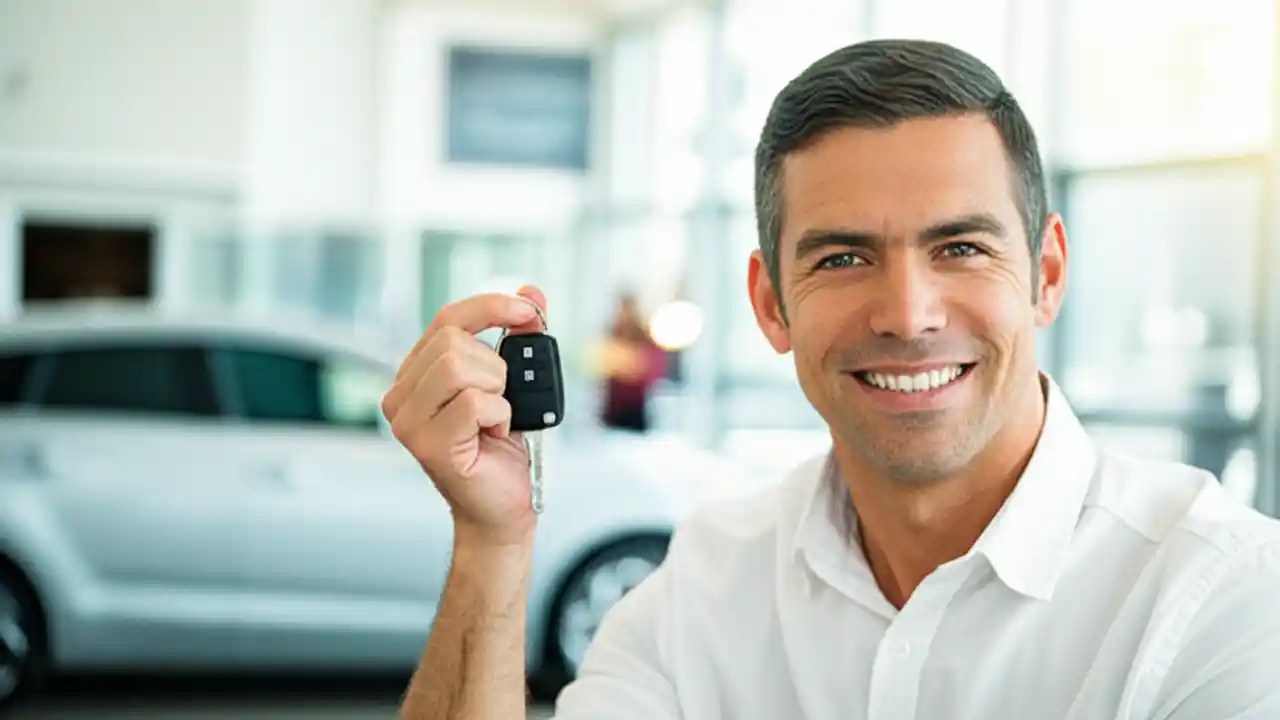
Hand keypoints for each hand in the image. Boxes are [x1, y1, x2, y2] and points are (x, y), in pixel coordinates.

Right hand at [382, 286, 547, 546]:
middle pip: (454, 342)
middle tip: (501, 401)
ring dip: (496, 392)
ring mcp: (408, 422)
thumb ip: (518, 337)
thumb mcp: (514, 383)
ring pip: (460, 368)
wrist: (503, 509)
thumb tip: (531, 292)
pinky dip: (499, 416)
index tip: (528, 310)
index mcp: (416, 374)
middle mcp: (401, 396)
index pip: (447, 319)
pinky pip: (475, 404)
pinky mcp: (427, 445)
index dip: (490, 306)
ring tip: (494, 420)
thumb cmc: (502, 451)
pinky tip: (493, 436)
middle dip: (495, 367)